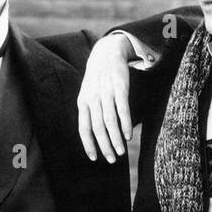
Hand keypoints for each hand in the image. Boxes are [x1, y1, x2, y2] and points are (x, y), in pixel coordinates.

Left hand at [78, 33, 135, 163]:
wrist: (107, 52)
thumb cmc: (98, 78)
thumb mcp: (88, 93)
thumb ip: (90, 112)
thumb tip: (95, 135)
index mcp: (83, 102)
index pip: (84, 128)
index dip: (88, 144)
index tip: (94, 158)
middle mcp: (93, 99)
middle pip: (98, 128)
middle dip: (105, 146)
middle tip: (112, 159)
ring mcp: (106, 93)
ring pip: (109, 121)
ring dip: (115, 139)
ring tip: (121, 151)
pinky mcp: (119, 87)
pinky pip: (122, 110)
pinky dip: (125, 124)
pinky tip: (128, 135)